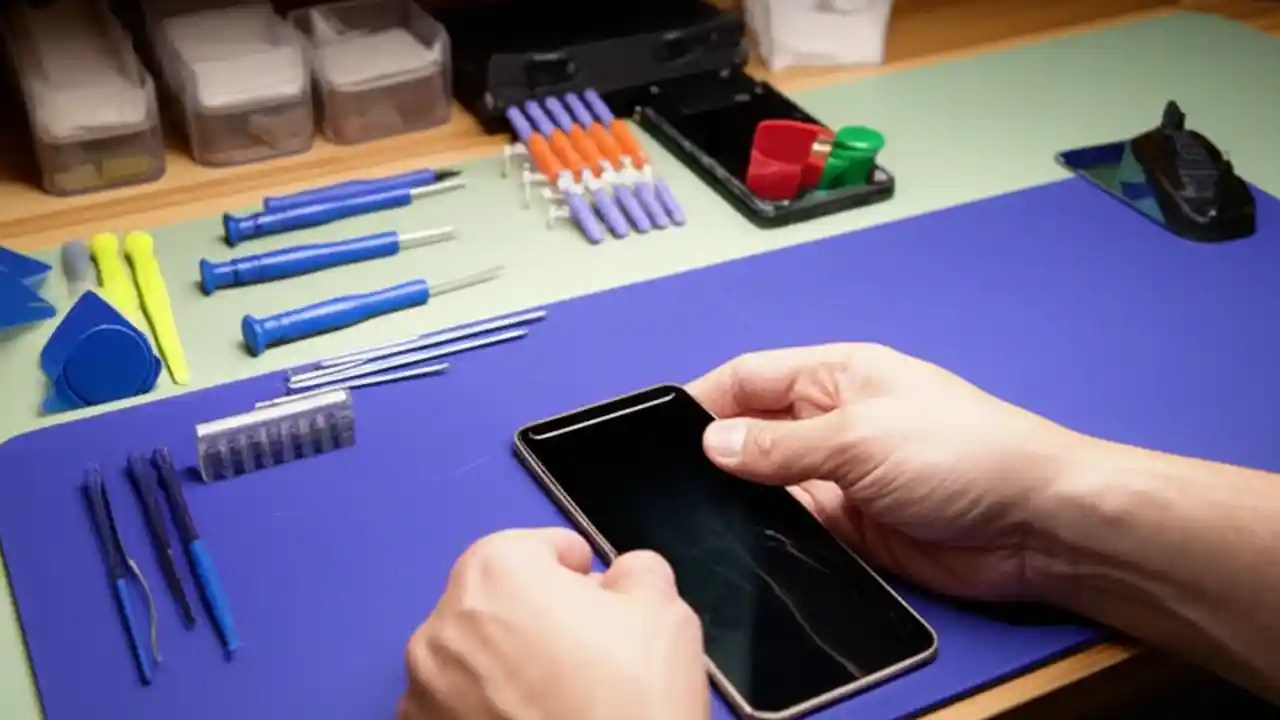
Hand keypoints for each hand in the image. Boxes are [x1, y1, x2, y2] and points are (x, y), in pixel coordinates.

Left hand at [397, 528, 708, 719]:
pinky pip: (453, 706)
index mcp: (496, 572)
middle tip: (585, 651)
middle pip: (497, 599)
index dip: (576, 570)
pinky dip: (481, 710)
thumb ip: (636, 572)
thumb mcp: (664, 612)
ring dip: (504, 662)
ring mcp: (421, 689)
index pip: (537, 548)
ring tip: (557, 697)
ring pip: (471, 655)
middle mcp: (442, 624)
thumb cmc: (631, 702)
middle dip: (537, 615)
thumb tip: (619, 578)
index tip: (597, 595)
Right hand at [686, 343, 1089, 601]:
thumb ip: (780, 444)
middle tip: (665, 484)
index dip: (702, 399)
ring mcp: (837, 477)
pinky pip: (792, 526)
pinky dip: (767, 533)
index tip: (655, 430)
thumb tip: (711, 444)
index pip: (749, 377)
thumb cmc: (958, 451)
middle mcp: (829, 422)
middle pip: (751, 431)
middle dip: (713, 454)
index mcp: (835, 375)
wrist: (1035, 525)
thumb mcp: (858, 437)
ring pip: (766, 483)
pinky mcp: (849, 528)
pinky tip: (737, 544)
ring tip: (692, 516)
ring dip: (739, 498)